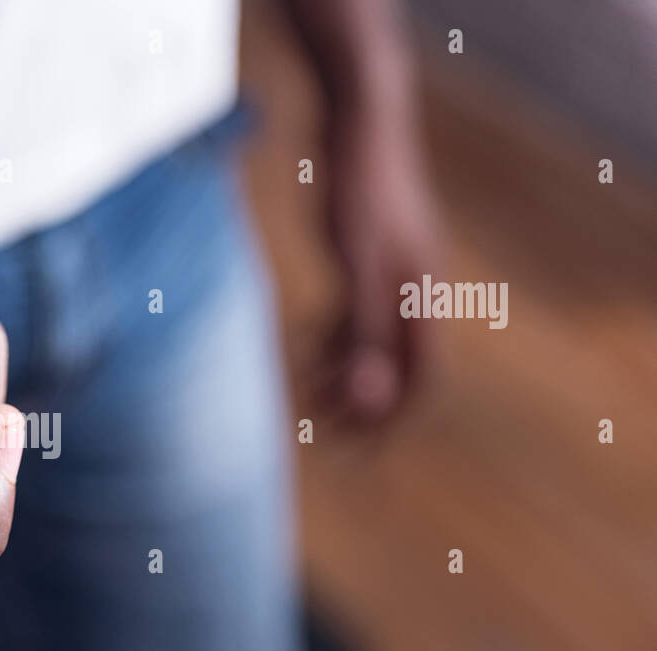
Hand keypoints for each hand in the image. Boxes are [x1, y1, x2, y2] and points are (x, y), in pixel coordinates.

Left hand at [318, 107, 444, 422]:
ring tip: (305, 401)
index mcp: (422, 297)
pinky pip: (355, 313)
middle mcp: (414, 290)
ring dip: (344, 374)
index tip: (356, 456)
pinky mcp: (369, 255)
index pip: (419, 379)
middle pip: (395, 366)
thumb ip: (365, 332)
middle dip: (362, 405)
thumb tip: (370, 396)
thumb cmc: (360, 189)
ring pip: (372, 341)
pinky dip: (333, 338)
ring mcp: (393, 272)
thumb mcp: (358, 265)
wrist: (359, 118)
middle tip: (321, 436)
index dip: (390, 421)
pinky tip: (305, 351)